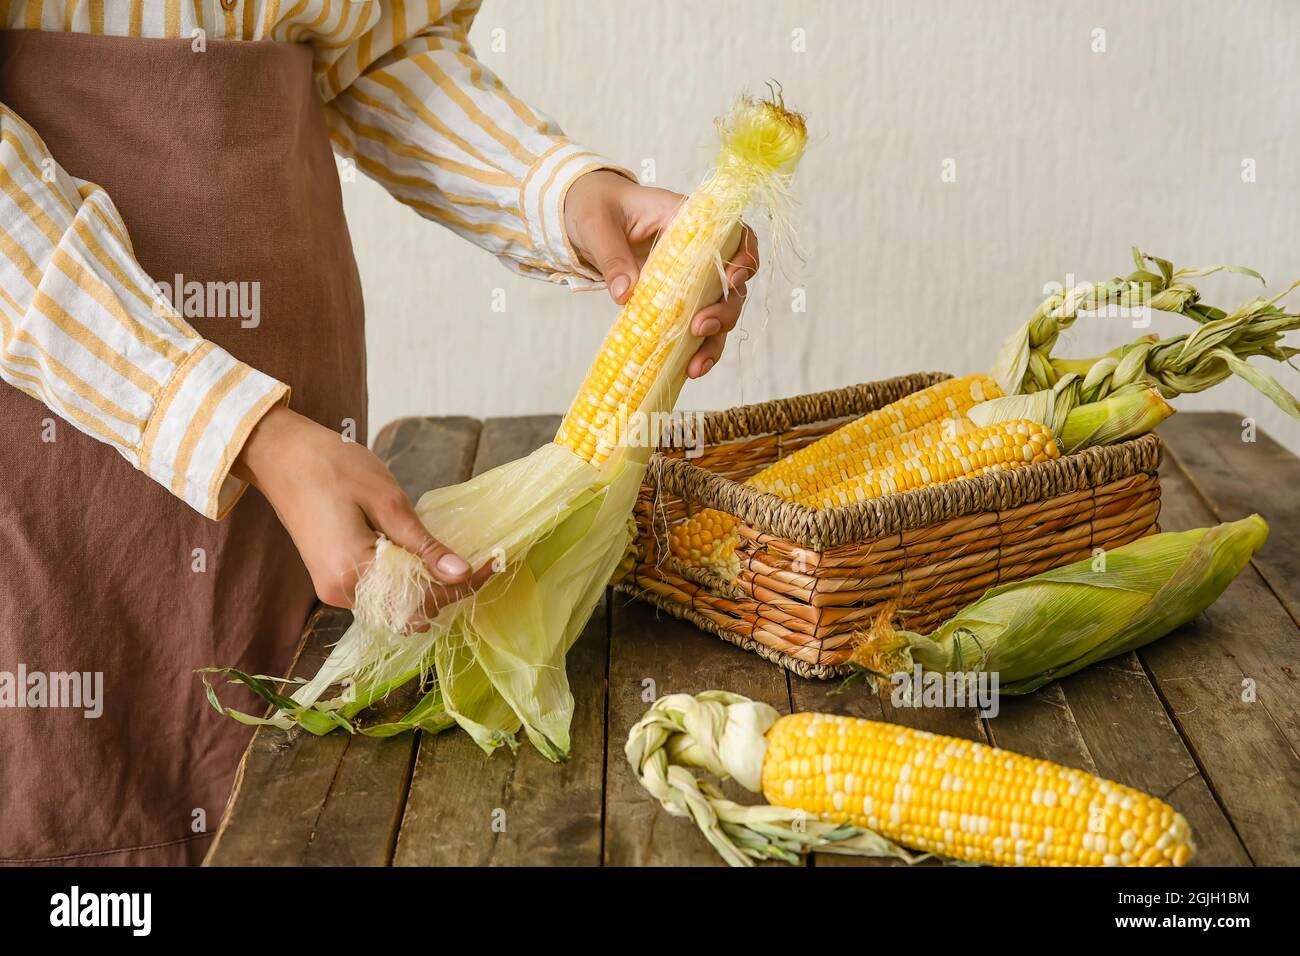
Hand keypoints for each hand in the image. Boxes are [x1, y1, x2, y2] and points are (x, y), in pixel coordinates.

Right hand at [232, 405, 492, 617]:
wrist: (281, 454)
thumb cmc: (333, 467)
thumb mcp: (388, 501)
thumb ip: (423, 544)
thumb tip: (462, 573)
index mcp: (352, 574)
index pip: (421, 600)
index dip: (461, 586)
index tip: (492, 564)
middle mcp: (340, 593)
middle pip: (408, 613)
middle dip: (447, 593)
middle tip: (479, 563)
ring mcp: (333, 590)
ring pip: (394, 607)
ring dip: (426, 589)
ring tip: (457, 560)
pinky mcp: (332, 579)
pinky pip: (378, 593)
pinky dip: (405, 582)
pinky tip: (424, 558)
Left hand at [564, 169, 758, 377]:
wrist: (583, 217)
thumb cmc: (595, 207)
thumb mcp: (596, 225)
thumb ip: (612, 256)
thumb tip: (625, 294)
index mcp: (687, 219)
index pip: (734, 235)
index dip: (744, 257)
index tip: (734, 279)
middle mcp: (697, 251)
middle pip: (732, 283)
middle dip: (725, 310)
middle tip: (700, 327)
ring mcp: (689, 278)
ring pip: (718, 310)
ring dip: (714, 340)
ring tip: (695, 365)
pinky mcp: (675, 300)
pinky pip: (694, 325)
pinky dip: (694, 348)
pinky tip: (687, 368)